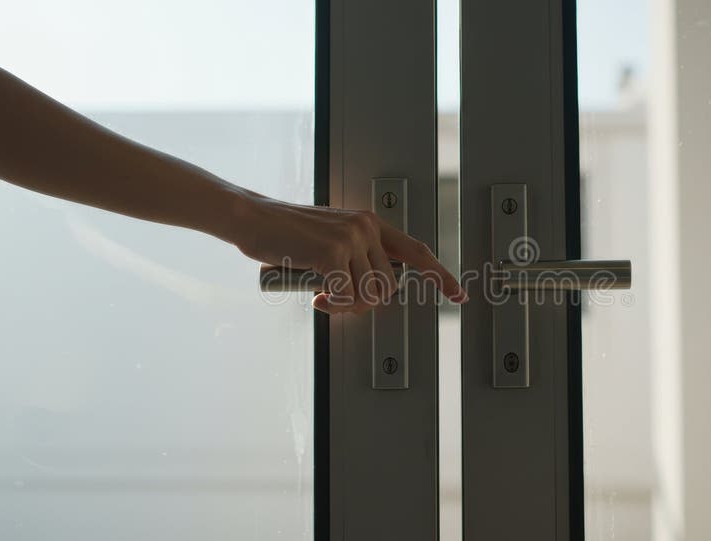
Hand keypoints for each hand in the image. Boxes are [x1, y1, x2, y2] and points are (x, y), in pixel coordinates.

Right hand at [230, 192, 466, 313]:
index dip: (440, 275)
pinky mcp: (333, 253)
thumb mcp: (330, 238)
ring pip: (368, 295)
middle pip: (388, 287)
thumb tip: (369, 292)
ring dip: (346, 305)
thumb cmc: (286, 234)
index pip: (416, 251)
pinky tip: (316, 296)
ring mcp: (351, 238)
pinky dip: (332, 304)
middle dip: (365, 303)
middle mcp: (366, 227)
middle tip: (337, 300)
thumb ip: (355, 257)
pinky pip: (345, 296)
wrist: (252, 218)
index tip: (458, 294)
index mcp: (369, 222)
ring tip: (324, 295)